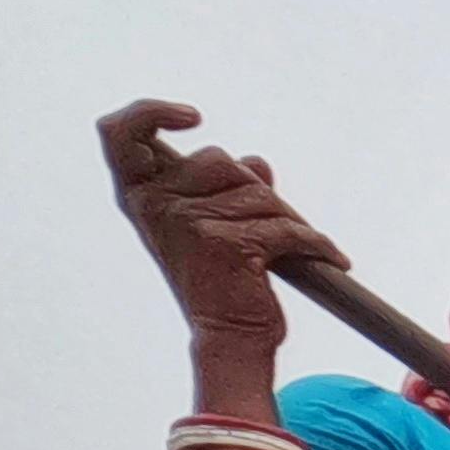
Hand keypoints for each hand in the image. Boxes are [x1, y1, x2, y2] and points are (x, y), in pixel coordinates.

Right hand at [100, 102, 341, 371]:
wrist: (231, 337)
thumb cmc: (220, 280)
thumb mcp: (212, 224)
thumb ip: (227, 188)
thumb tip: (258, 162)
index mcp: (141, 196)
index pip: (120, 134)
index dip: (151, 112)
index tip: (192, 116)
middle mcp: (156, 205)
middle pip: (222, 160)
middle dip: (256, 189)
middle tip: (267, 223)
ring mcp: (189, 222)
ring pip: (260, 192)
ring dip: (286, 219)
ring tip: (287, 249)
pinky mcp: (228, 243)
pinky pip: (288, 227)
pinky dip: (315, 243)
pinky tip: (329, 258)